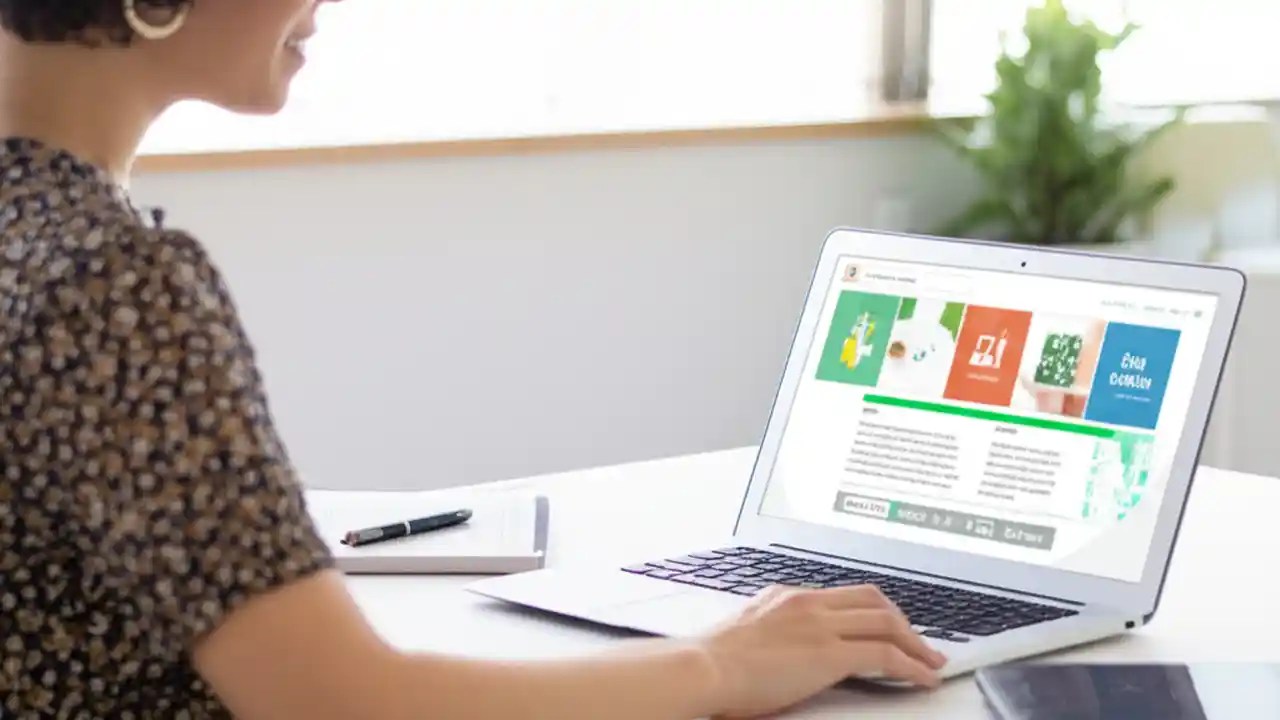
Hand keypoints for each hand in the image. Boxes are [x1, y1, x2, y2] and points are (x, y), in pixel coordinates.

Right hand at [697, 584, 946, 717]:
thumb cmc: (713, 664)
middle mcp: (808, 602)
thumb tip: (781, 656)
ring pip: (887, 622)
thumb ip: (771, 635)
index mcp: (787, 597)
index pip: (844, 596)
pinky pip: (885, 654)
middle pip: (873, 600)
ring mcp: (820, 624)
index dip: (874, 611)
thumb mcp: (746, 635)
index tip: (888, 627)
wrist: (704, 668)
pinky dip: (912, 666)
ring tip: (931, 663)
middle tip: (919, 644)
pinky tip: (923, 679)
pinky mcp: (829, 652)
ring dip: (915, 643)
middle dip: (902, 622)